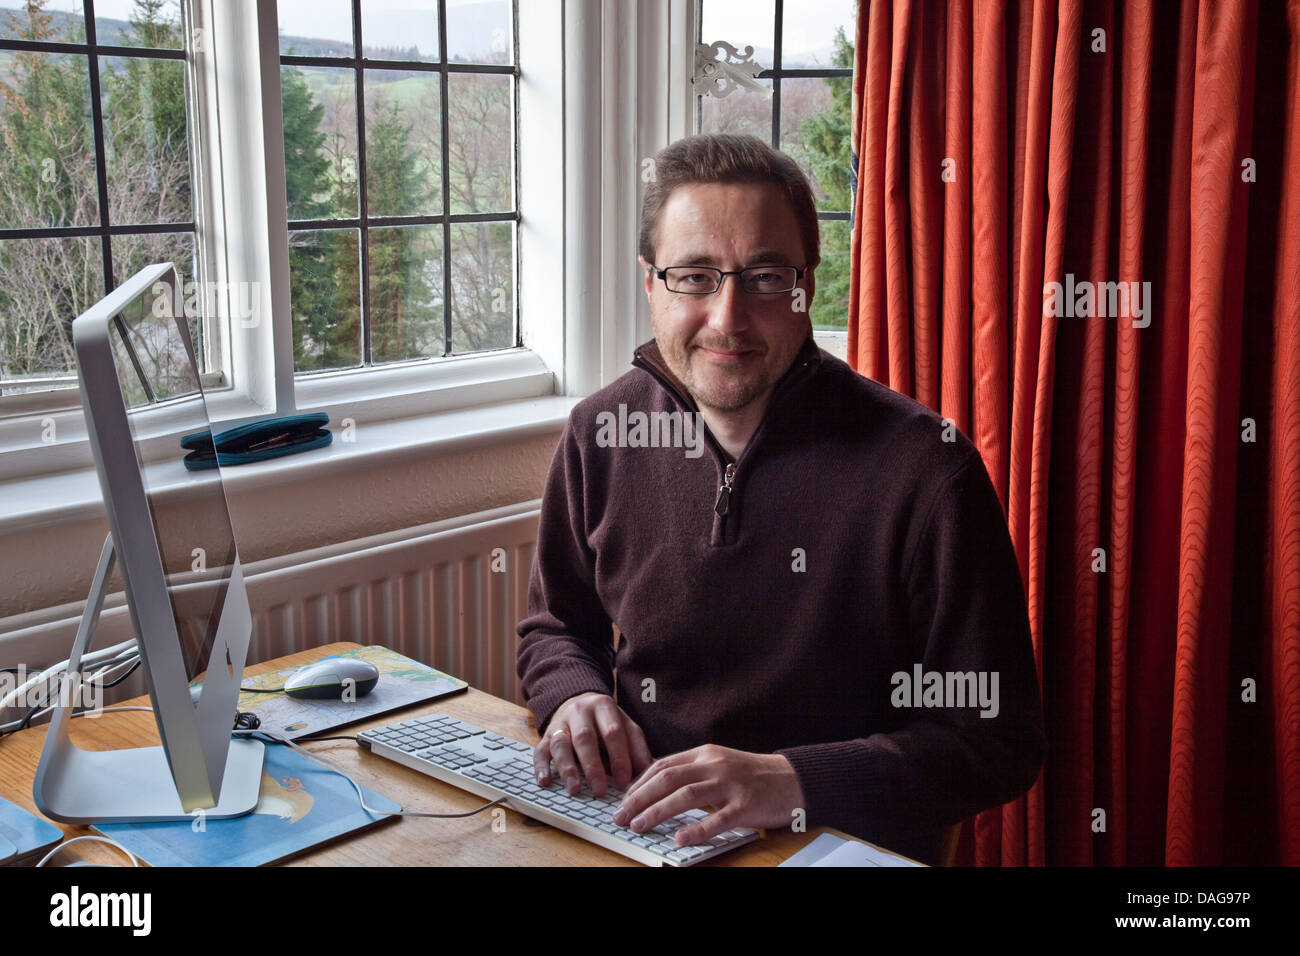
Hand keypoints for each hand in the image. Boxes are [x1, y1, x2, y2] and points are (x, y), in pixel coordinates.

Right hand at [534, 692, 652, 797]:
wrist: (579, 704)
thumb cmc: (606, 723)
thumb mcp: (625, 726)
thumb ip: (637, 746)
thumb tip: (647, 772)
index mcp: (604, 707)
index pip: (612, 732)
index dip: (619, 757)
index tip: (624, 782)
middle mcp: (580, 712)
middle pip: (585, 738)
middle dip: (593, 766)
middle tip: (600, 789)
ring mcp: (560, 723)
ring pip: (560, 743)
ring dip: (567, 768)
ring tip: (575, 789)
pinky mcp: (545, 735)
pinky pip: (540, 750)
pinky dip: (541, 767)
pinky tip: (545, 781)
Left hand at [611, 744, 804, 845]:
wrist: (793, 778)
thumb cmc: (753, 775)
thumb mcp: (719, 764)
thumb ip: (693, 772)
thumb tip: (658, 787)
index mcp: (705, 753)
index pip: (663, 765)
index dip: (639, 783)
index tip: (623, 800)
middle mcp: (714, 765)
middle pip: (668, 778)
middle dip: (639, 798)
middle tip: (620, 816)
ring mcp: (730, 785)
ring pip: (687, 795)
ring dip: (658, 811)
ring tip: (638, 826)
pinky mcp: (746, 805)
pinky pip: (718, 819)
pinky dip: (697, 829)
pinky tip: (679, 838)